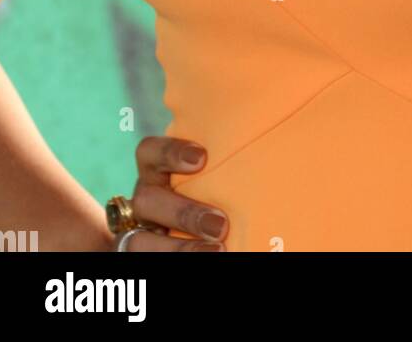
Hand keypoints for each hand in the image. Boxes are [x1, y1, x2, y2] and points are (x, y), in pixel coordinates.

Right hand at [106, 136, 227, 251]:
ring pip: (136, 240)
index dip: (170, 152)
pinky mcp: (133, 259)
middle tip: (220, 224)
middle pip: (145, 200)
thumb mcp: (209, 182)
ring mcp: (135, 233)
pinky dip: (175, 261)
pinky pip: (140, 262)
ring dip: (177, 248)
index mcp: (156, 174)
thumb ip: (219, 171)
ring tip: (216, 251)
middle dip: (183, 213)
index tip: (202, 158)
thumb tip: (278, 149)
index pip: (149, 153)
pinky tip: (205, 261)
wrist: (189, 239)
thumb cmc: (211, 202)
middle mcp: (143, 201)